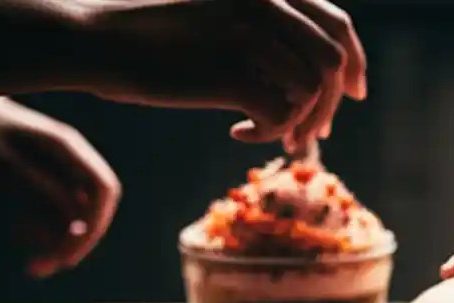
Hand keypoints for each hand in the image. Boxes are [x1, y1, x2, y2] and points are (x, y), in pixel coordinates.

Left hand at [0, 97, 120, 277]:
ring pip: (72, 215)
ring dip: (55, 240)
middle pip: (91, 209)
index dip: (94, 225)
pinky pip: (52, 212)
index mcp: (68, 147)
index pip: (103, 190)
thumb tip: (74, 223)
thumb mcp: (3, 162)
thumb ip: (40, 190)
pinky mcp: (40, 180)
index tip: (69, 254)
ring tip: (29, 256)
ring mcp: (56, 170)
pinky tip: (20, 234)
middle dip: (73, 241)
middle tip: (45, 267)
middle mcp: (69, 160)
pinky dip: (41, 229)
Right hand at [81, 0, 366, 151]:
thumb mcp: (215, 20)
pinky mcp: (230, 71)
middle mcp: (263, 3)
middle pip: (332, 59)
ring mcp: (248, 35)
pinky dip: (269, 132)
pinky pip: (281, 113)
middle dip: (334, 102)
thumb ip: (261, 36)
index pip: (336, 21)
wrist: (95, 39)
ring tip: (278, 138)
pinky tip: (237, 133)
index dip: (354, 60)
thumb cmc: (148, 37)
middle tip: (318, 134)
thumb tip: (307, 82)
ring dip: (304, 122)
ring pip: (313, 88)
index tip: (357, 92)